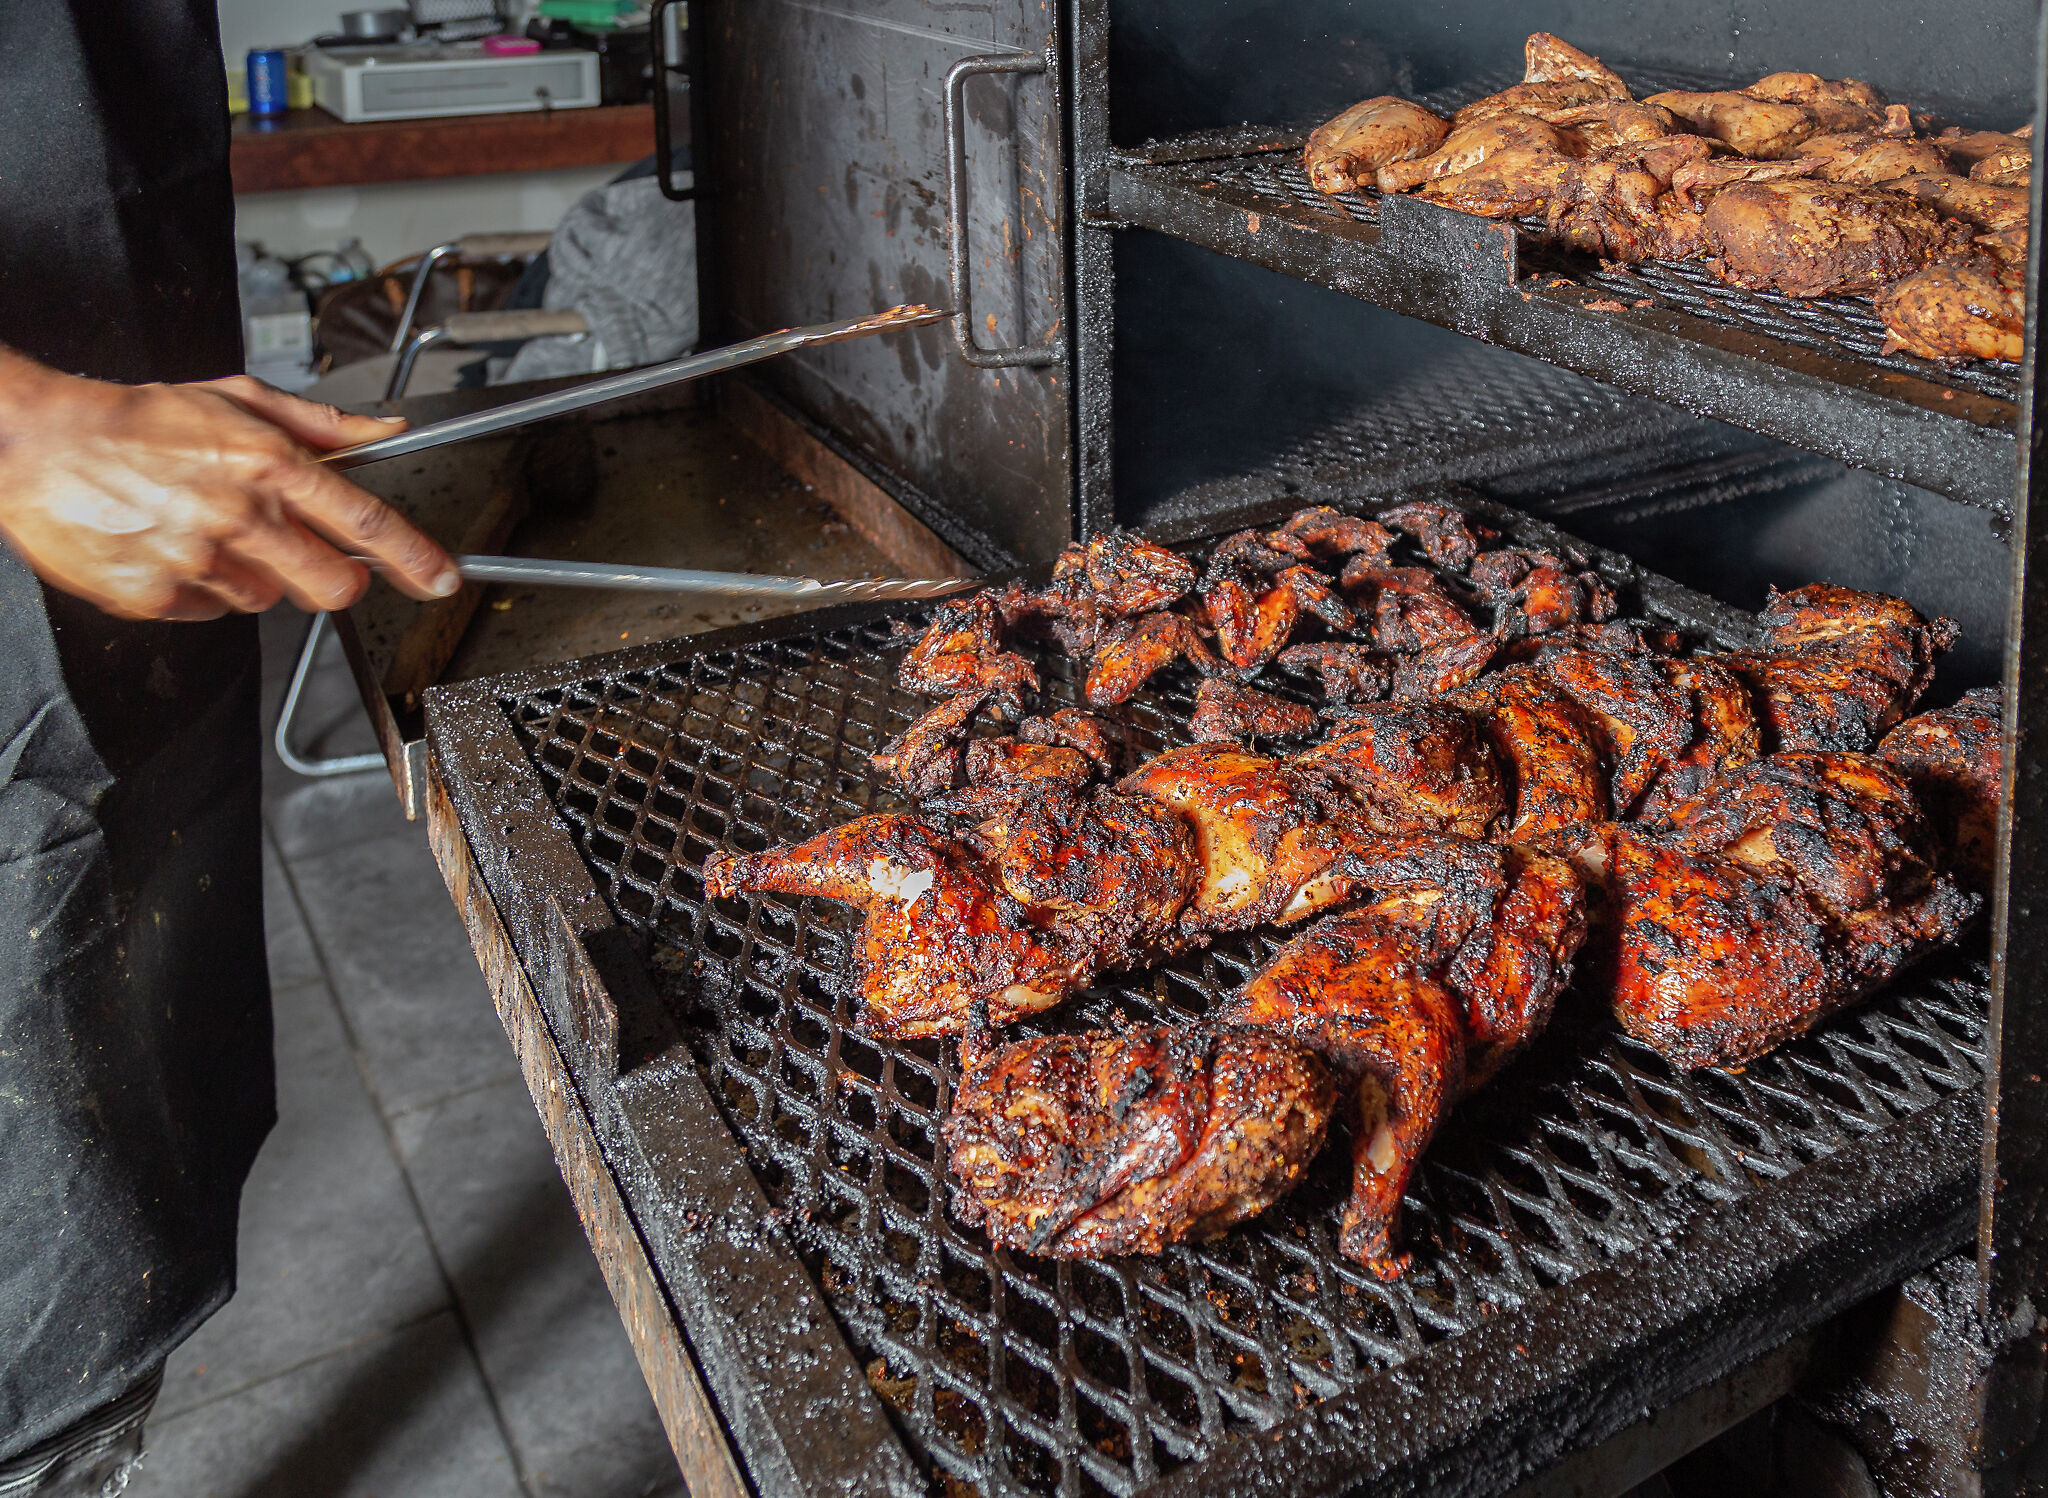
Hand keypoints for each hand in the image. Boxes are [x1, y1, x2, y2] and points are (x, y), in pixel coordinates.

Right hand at [0, 349, 459, 620]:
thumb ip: (321, 425)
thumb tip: (386, 433)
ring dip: (256, 575)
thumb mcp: (237, 400)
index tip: (440, 579)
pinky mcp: (159, 597)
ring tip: (207, 530)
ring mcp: (199, 561)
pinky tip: (173, 548)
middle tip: (305, 554)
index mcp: (267, 464)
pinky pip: (213, 612)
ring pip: (270, 599)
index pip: (367, 522)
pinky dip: (203, 589)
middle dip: (335, 579)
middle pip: (335, 586)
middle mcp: (240, 515)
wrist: (38, 444)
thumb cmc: (137, 420)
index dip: (415, 558)